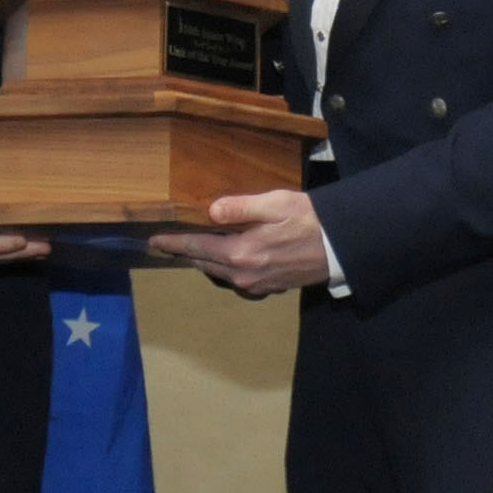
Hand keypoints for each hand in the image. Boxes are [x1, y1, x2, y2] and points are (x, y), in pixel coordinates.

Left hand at [147, 189, 329, 296]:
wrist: (338, 247)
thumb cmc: (308, 219)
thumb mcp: (275, 204)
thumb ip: (241, 207)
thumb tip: (211, 211)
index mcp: (241, 252)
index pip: (196, 246)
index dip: (173, 242)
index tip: (153, 240)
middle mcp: (242, 274)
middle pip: (202, 262)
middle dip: (184, 252)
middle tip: (168, 242)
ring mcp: (254, 285)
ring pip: (218, 272)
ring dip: (203, 260)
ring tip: (192, 247)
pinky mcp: (266, 288)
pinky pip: (235, 279)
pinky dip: (223, 267)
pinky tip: (225, 256)